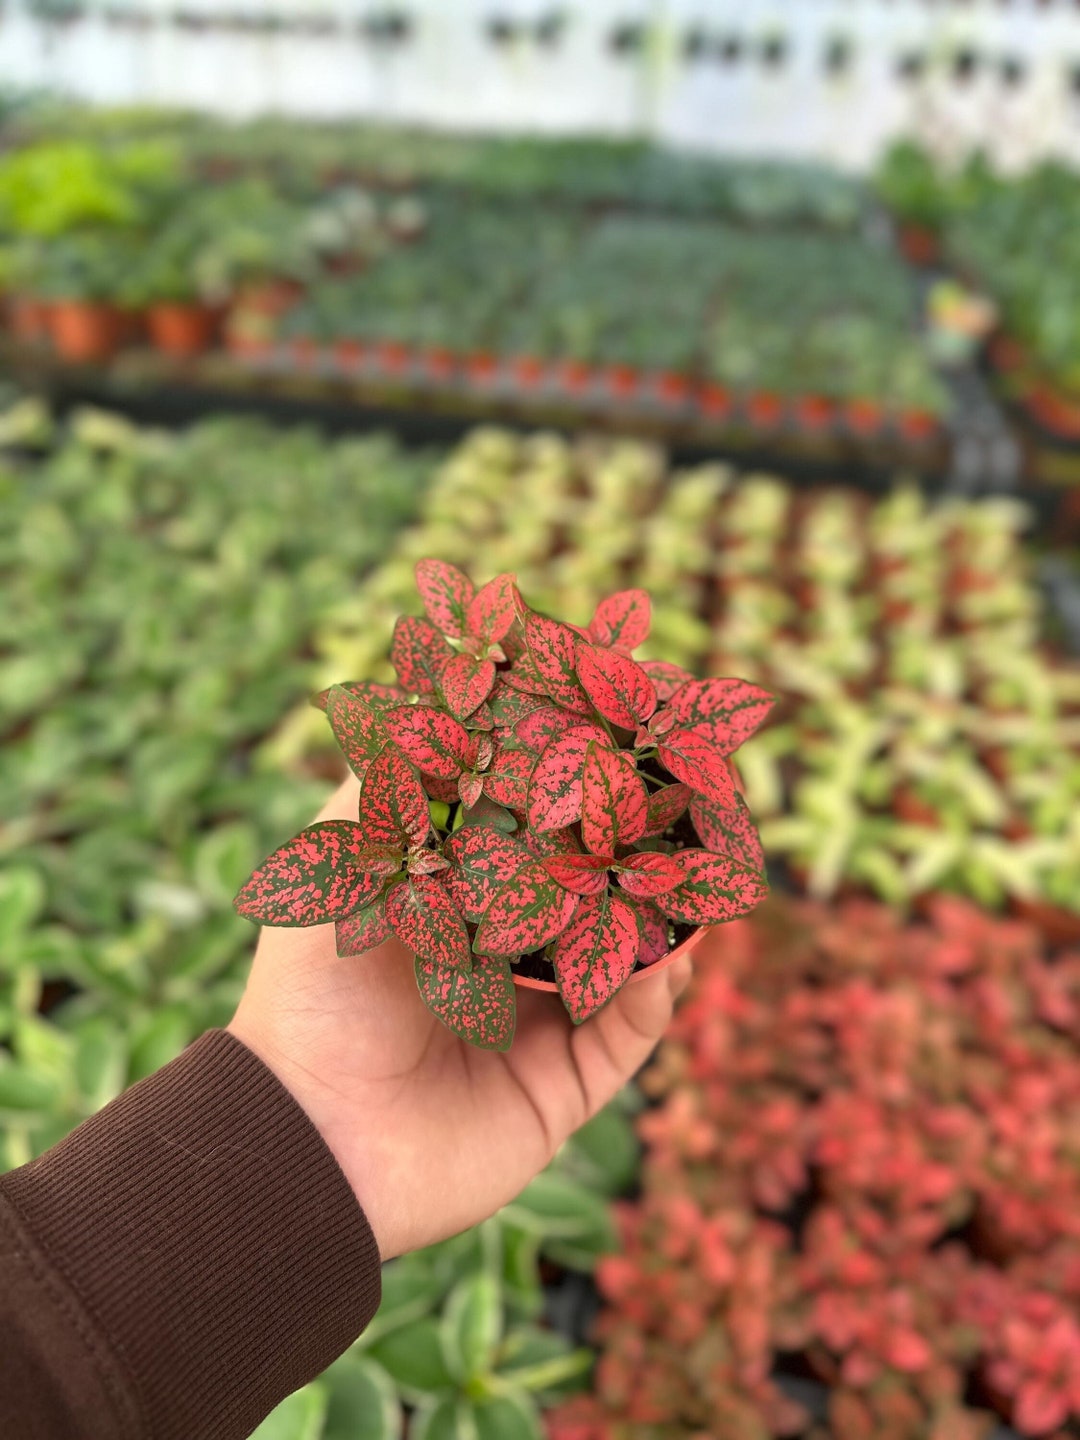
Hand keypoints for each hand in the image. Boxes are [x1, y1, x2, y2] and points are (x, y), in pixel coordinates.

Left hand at [227, 773, 690, 1260]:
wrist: (307, 1132)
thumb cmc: (315, 989)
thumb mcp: (341, 866)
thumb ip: (391, 785)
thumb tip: (444, 697)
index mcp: (458, 907)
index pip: (537, 840)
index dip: (578, 797)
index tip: (623, 745)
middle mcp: (507, 962)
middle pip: (592, 896)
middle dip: (639, 855)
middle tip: (690, 806)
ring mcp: (541, 1025)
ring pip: (625, 960)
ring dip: (664, 918)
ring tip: (700, 872)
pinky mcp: (565, 1088)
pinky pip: (628, 1033)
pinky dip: (654, 991)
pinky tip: (673, 952)